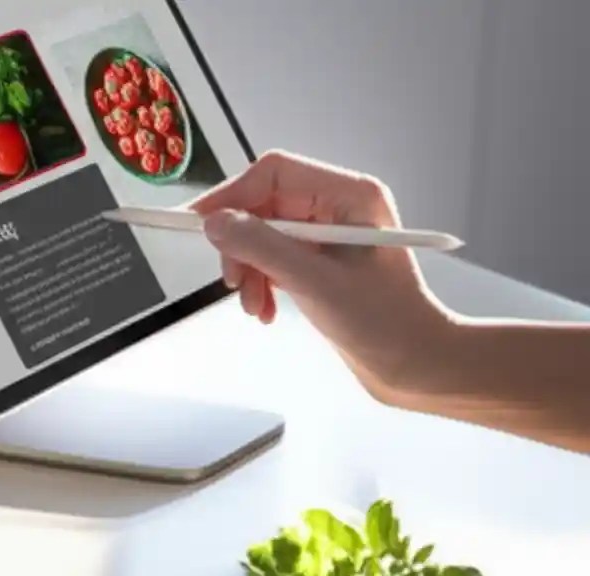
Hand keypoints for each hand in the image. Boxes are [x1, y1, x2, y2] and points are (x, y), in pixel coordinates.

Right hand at [188, 150, 454, 400]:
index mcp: (350, 195)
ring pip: (261, 235)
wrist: (415, 364)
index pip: (274, 173)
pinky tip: (266, 310)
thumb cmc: (385, 322)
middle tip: (234, 282)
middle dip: (242, 245)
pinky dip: (260, 283)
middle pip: (263, 206)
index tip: (198, 221)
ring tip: (255, 307)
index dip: (232, 195)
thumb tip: (214, 223)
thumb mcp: (316, 283)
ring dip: (249, 271)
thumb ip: (262, 248)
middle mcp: (338, 207)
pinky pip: (271, 258)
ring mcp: (327, 234)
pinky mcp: (318, 261)